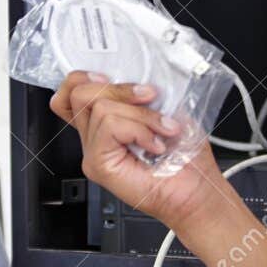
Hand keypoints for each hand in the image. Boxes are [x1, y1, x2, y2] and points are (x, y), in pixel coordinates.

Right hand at [48, 71, 226, 231]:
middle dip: (119, 88)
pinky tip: (155, 145)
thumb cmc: (186, 159)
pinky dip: (139, 130)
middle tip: (148, 99)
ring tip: (162, 131)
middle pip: (78, 92)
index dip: (84, 77)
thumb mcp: (165, 110)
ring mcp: (93, 152)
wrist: (196, 192)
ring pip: (101, 107)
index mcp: (104, 123)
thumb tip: (137, 75)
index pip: (70, 92)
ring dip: (141, 115)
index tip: (113, 76)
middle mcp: (94, 137)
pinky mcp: (98, 164)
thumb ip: (141, 92)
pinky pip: (110, 125)